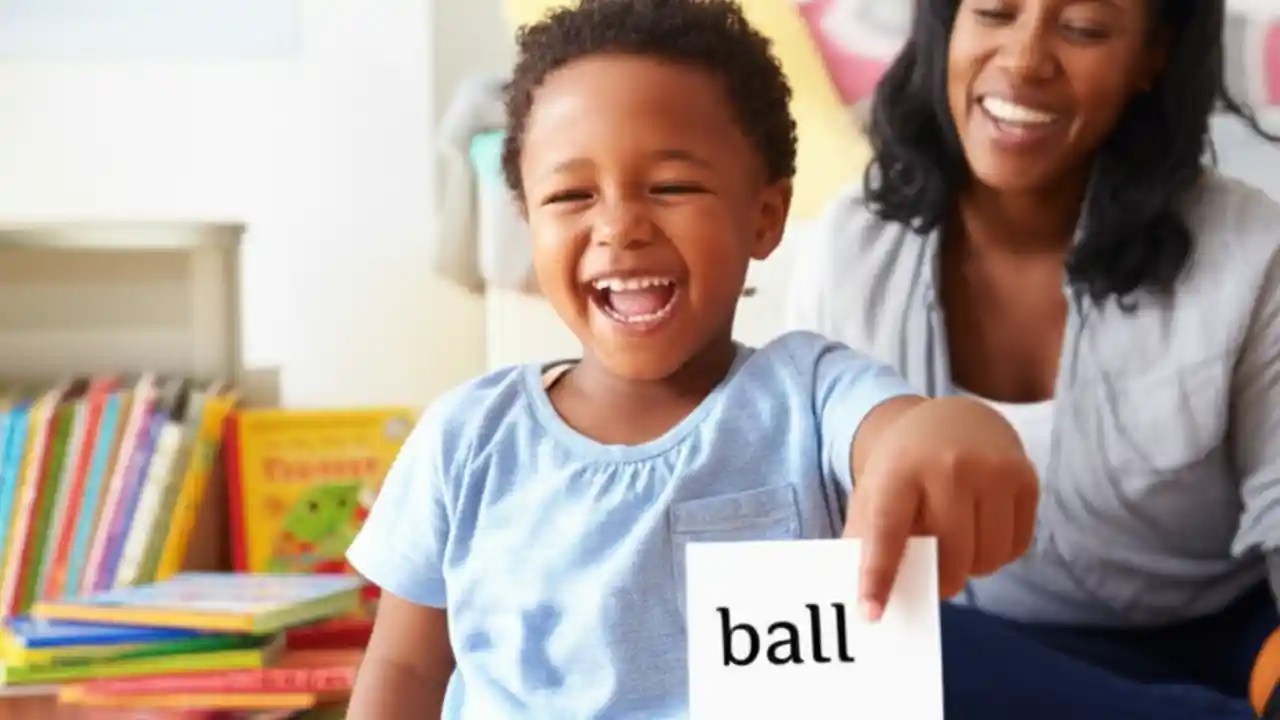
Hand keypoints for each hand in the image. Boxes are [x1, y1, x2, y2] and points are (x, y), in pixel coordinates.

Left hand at [846, 396, 1038, 620]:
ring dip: (971, 568)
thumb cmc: (905, 468)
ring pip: (987, 558)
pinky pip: (1016, 547)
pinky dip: (997, 555)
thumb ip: (865, 539)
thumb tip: (868, 600)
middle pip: (949, 556)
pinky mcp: (1026, 478)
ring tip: (957, 546)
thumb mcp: (874, 491)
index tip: (872, 613)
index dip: (878, 575)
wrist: (952, 419)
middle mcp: (948, 466)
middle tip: (933, 578)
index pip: (886, 530)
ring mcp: (992, 470)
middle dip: (940, 580)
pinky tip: (982, 532)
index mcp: (899, 469)